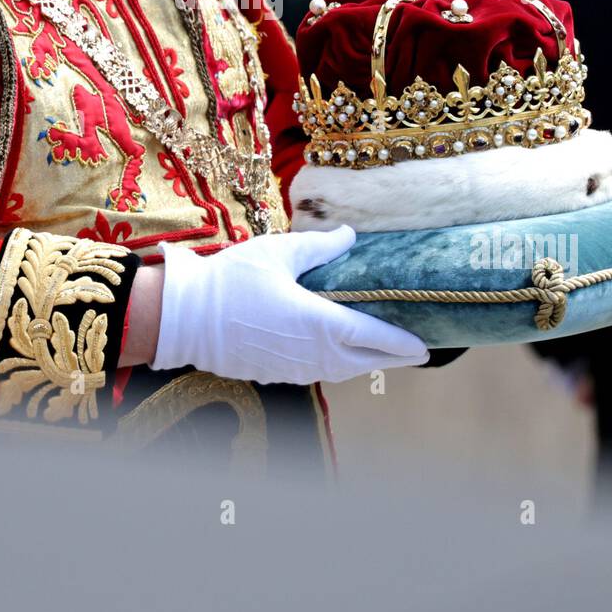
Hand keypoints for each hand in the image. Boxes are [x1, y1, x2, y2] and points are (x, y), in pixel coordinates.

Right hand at [150, 225, 429, 384]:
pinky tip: (338, 353)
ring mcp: (295, 369)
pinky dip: (339, 365)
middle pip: (366, 362)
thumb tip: (350, 237)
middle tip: (416, 351)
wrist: (185, 318)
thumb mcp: (278, 252)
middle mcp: (314, 354)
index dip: (403, 342)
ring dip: (366, 363)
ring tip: (382, 351)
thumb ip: (320, 247)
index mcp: (320, 324)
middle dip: (394, 357)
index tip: (426, 345)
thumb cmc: (231, 281)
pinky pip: (319, 373)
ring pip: (343, 371)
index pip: (375, 337)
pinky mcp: (277, 374)